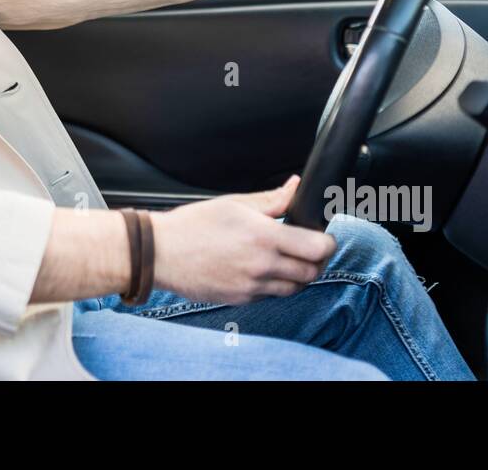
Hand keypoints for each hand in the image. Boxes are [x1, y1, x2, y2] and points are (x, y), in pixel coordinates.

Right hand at [148, 176, 335, 304]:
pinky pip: (271, 296)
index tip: (322, 237)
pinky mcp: (241, 299)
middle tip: (308, 248)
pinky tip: (263, 270)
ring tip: (286, 259)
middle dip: (317, 261)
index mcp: (264, 237)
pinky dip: (275, 285)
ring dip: (298, 275)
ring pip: (294, 288)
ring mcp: (252, 286)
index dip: (327, 242)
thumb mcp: (234, 204)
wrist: (161, 253)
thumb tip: (294, 187)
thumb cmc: (193, 225)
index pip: (318, 248)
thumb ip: (272, 199)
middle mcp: (262, 266)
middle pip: (312, 273)